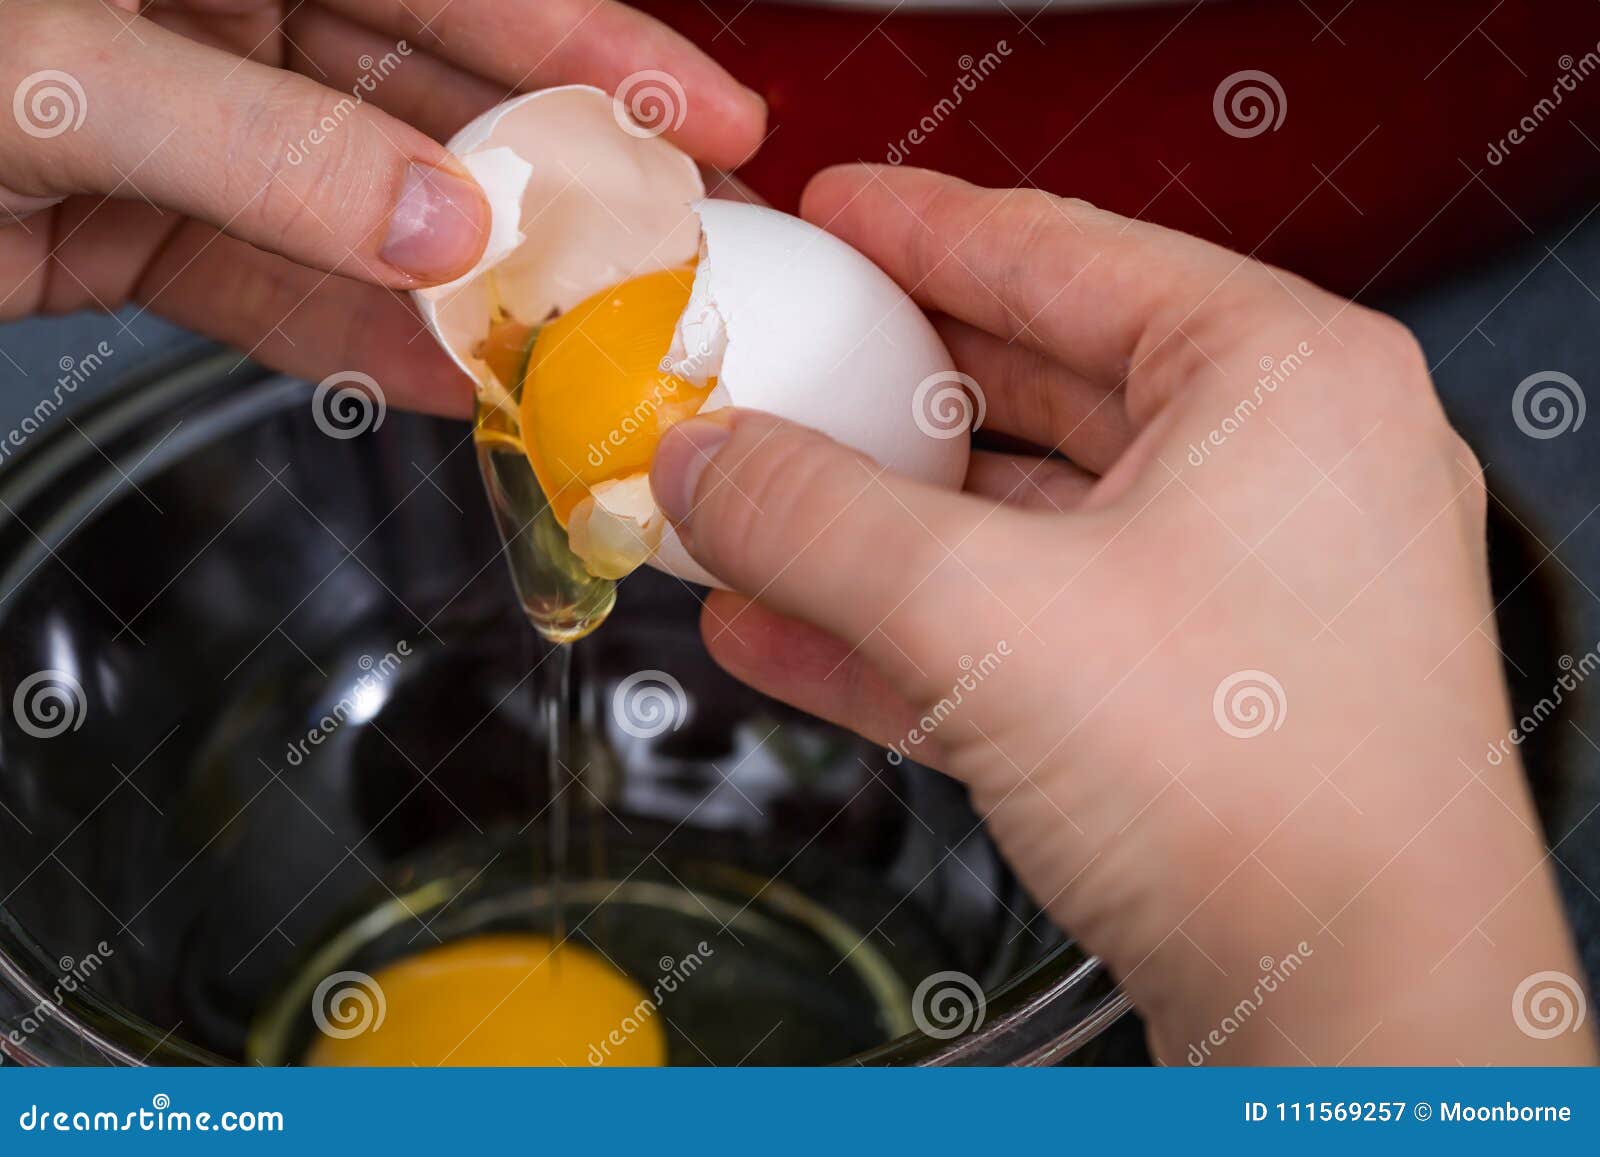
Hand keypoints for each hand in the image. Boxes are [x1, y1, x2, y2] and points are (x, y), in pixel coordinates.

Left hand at [0, 0, 763, 414]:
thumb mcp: (55, 76)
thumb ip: (264, 151)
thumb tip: (437, 228)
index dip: (590, 42)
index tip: (701, 111)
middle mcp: (204, 3)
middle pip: (426, 95)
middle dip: (553, 180)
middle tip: (668, 247)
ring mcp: (173, 121)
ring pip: (362, 210)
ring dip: (467, 286)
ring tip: (579, 342)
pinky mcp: (128, 226)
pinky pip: (275, 287)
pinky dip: (359, 339)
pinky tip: (451, 375)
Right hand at [649, 164, 1596, 1065]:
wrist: (1352, 1017)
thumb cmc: (1261, 792)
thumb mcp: (983, 615)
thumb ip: (815, 518)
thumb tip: (704, 463)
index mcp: (1280, 380)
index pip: (1063, 251)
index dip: (920, 228)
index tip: (829, 215)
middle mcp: (1281, 471)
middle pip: (1035, 386)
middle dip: (885, 393)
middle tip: (779, 367)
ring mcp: (1241, 594)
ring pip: (1018, 525)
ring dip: (874, 530)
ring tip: (750, 513)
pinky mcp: (1194, 703)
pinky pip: (1021, 630)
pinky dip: (907, 631)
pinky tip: (788, 632)